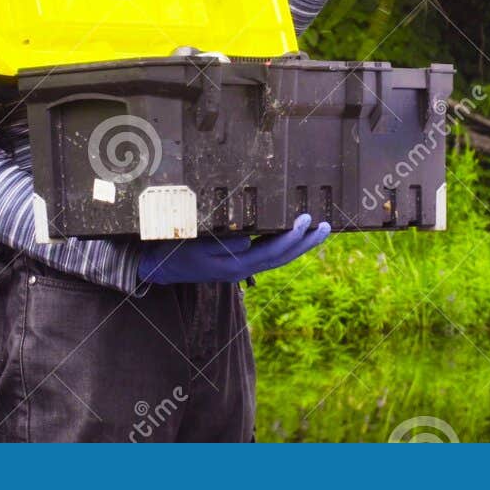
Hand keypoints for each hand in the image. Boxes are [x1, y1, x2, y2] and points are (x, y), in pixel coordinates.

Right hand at [137, 213, 330, 284]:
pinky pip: (269, 255)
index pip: (273, 251)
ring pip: (279, 258)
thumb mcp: (198, 245)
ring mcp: (243, 268)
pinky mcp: (239, 263)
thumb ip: (224, 245)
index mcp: (237, 266)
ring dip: (300, 245)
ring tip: (319, 231)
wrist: (162, 266)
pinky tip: (293, 235)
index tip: (307, 220)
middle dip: (306, 243)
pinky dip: (285, 245)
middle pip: (283, 257)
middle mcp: (244, 269)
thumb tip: (249, 241)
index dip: (293, 237)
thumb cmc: (178, 250)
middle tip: (326, 226)